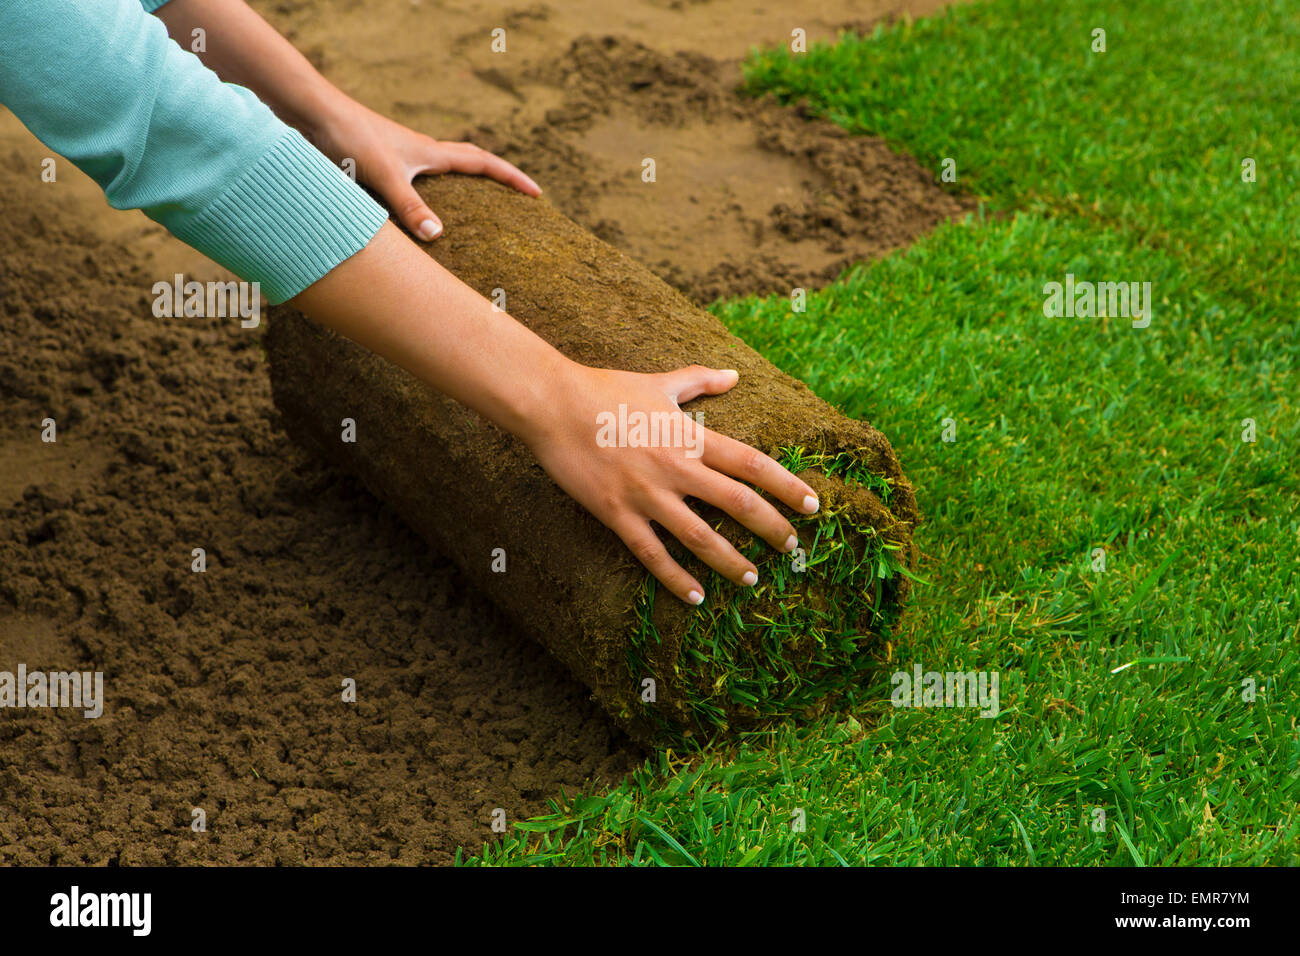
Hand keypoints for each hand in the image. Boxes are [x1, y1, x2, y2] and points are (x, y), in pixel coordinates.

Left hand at [310, 103, 540, 239]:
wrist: (311, 113)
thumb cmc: (349, 137)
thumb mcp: (384, 174)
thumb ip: (410, 206)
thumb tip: (438, 236)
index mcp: (429, 153)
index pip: (483, 163)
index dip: (511, 178)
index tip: (536, 193)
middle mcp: (419, 154)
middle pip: (468, 164)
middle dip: (494, 181)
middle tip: (515, 200)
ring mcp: (399, 159)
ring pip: (440, 175)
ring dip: (460, 189)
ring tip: (472, 214)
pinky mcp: (377, 165)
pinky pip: (412, 184)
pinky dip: (424, 199)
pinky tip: (415, 219)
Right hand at [523, 363, 820, 604]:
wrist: (552, 405)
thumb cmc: (605, 390)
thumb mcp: (658, 383)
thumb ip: (699, 383)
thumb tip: (734, 375)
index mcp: (689, 436)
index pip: (751, 464)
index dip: (786, 485)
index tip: (812, 505)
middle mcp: (675, 468)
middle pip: (737, 503)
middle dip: (770, 527)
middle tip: (792, 547)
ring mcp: (646, 494)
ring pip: (699, 537)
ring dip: (730, 562)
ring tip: (751, 579)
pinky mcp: (617, 514)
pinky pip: (652, 554)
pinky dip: (675, 579)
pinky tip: (695, 597)